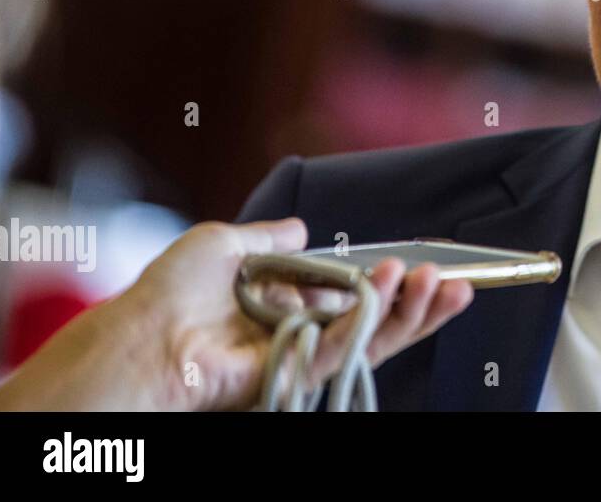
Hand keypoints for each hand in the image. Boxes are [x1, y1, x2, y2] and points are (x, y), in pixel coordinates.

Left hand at [0, 218, 473, 410]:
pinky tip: (391, 287)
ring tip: (441, 284)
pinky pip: (346, 346)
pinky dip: (372, 319)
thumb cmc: (169, 293)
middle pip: (377, 322)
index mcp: (289, 304)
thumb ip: (271, 236)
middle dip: (419, 303)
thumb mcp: (224, 242)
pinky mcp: (298, 375)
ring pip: (374, 339)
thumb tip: (301, 226)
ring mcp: (302, 356)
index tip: (425, 266)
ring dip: (411, 312)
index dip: (393, 282)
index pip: (356, 294)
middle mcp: (302, 331)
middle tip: (455, 280)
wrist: (145, 334)